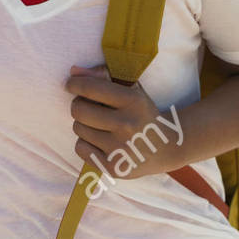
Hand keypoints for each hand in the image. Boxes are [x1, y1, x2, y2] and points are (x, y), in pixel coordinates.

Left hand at [64, 66, 185, 178]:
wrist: (167, 148)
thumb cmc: (143, 114)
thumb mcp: (131, 91)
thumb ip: (102, 77)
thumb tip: (73, 71)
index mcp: (133, 101)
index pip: (91, 88)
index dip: (74, 84)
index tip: (71, 84)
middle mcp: (126, 125)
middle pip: (79, 110)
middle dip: (79, 105)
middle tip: (87, 106)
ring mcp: (120, 148)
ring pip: (78, 128)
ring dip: (83, 124)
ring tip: (99, 125)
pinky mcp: (113, 167)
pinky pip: (80, 148)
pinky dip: (85, 143)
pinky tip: (100, 141)